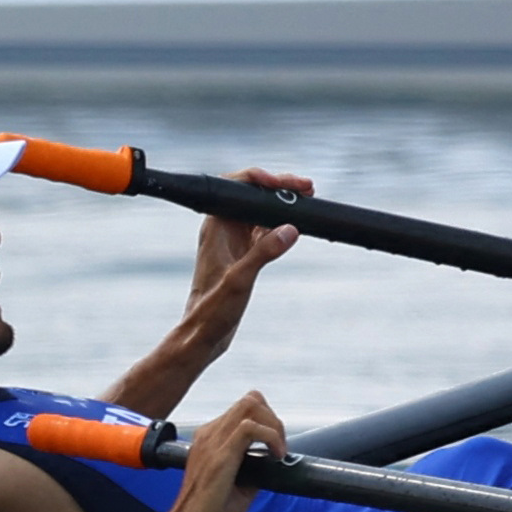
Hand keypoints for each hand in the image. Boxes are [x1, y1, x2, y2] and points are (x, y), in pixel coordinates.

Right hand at [158, 389, 285, 511]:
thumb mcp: (238, 484)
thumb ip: (253, 468)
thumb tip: (271, 463)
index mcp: (210, 439)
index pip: (244, 409)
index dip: (267, 423)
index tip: (276, 447)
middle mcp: (209, 434)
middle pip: (250, 400)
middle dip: (273, 419)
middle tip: (279, 447)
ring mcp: (212, 442)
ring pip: (251, 406)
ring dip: (273, 425)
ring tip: (278, 450)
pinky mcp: (220, 456)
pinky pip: (251, 428)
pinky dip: (271, 437)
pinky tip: (276, 456)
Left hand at [183, 167, 308, 345]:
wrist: (204, 333)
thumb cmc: (212, 310)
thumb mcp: (241, 280)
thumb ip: (263, 253)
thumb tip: (290, 229)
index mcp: (216, 226)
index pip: (237, 187)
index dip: (261, 178)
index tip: (284, 182)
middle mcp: (223, 228)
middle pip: (251, 194)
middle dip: (279, 187)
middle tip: (307, 187)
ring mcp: (234, 240)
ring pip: (260, 210)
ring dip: (282, 203)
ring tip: (307, 197)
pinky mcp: (243, 253)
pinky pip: (264, 229)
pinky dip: (281, 223)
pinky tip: (298, 224)